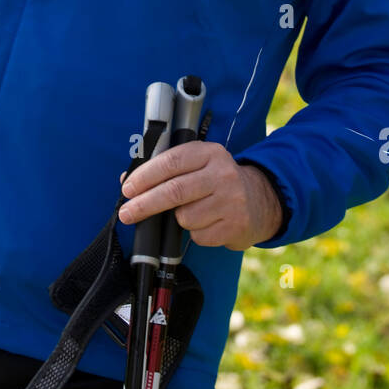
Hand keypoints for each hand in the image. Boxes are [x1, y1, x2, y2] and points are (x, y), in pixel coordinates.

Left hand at [118, 142, 283, 249]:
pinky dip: (194, 233)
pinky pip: (198, 235)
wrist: (261, 200)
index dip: (145, 176)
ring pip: (185, 217)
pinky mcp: (235, 225)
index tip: (127, 189)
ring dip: (177, 220)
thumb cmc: (217, 181)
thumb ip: (165, 169)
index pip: (171, 162)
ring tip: (189, 213)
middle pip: (174, 191)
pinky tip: (206, 223)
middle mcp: (222, 174)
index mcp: (209, 153)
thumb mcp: (197, 164)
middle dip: (144, 204)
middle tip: (127, 213)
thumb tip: (127, 180)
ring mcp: (231, 200)